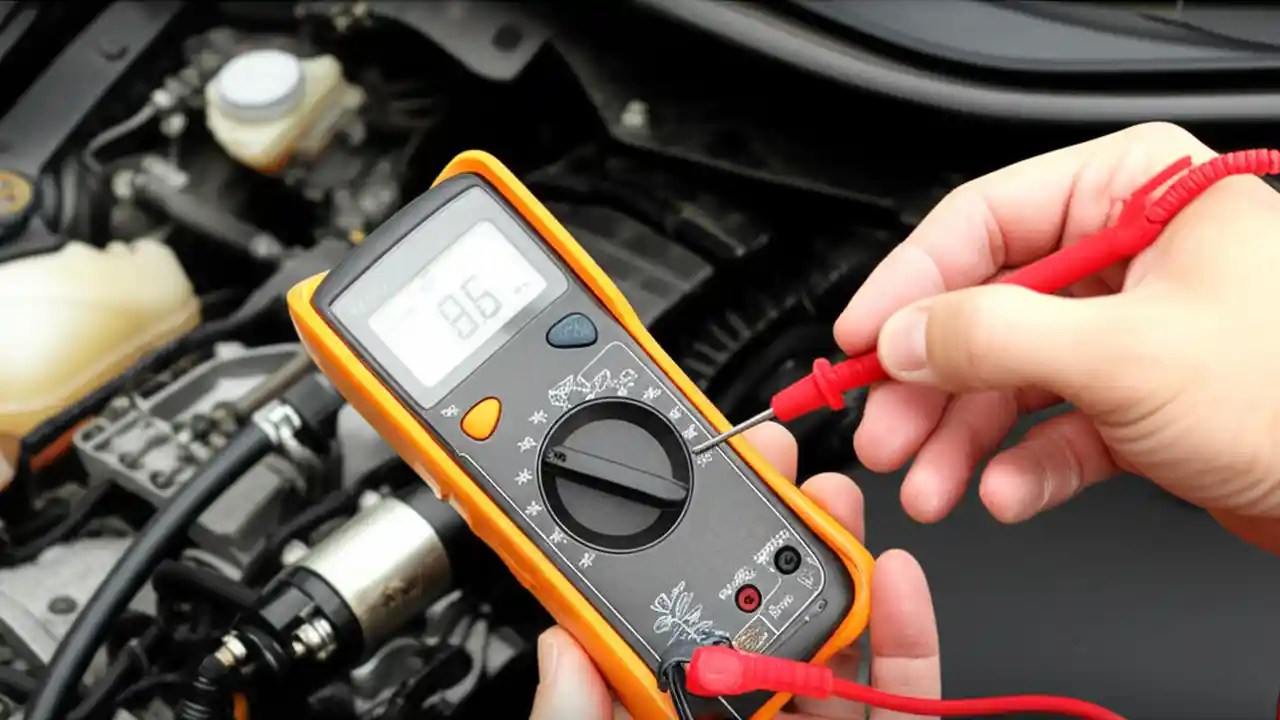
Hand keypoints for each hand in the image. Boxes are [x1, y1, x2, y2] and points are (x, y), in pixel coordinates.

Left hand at [528, 422, 940, 719]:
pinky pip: (901, 697)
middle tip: (771, 462)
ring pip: (835, 641)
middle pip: (757, 610)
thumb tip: (561, 646)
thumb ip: (574, 718)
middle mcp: (734, 718)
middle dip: (767, 527)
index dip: (673, 551)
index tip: (680, 487)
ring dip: (839, 560)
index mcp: (664, 715)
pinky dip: (911, 638)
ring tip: (834, 498)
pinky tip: (902, 579)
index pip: (666, 622)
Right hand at [838, 122, 1279, 551]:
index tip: (858, 340)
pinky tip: (1003, 493)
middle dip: (930, 383)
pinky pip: (1053, 424)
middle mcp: (1126, 252)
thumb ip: (990, 336)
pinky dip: (1022, 464)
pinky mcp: (1137, 397)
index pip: (982, 222)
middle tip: (886, 431)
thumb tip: (900, 336)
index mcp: (1132, 190)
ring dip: (962, 437)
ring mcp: (1130, 328)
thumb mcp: (1121, 354)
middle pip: (984, 307)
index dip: (907, 285)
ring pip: (1010, 373)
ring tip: (932, 484)